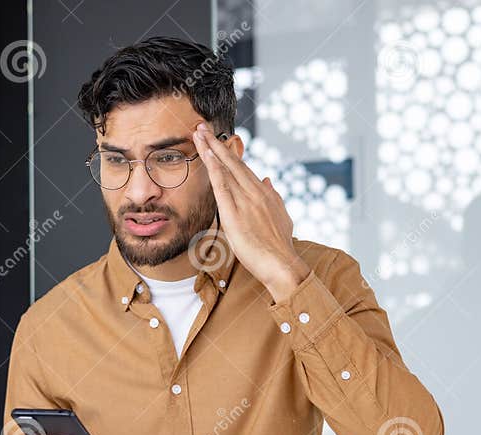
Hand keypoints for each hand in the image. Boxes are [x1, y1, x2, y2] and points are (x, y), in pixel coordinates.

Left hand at [193, 122, 310, 301]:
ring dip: (210, 149)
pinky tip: (206, 155)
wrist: (282, 264)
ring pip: (226, 168)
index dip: (227, 152)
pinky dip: (214, 168)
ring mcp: (245, 201)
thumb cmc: (280, 245)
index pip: (242, 167)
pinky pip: (222, 186)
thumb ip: (273, 197)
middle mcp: (255, 191)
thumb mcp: (281, 216)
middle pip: (232, 161)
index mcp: (263, 192)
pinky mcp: (235, 214)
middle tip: (201, 125)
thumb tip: (267, 180)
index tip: (216, 139)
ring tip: (198, 133)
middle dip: (215, 143)